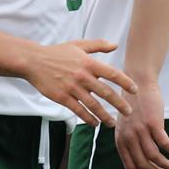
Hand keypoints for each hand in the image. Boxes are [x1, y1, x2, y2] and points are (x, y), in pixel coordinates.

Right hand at [22, 38, 136, 125]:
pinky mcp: (62, 97)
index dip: (125, 83)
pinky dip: (88, 118)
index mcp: (88, 63)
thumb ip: (98, 45)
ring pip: (93, 105)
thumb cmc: (56, 53)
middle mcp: (82, 76)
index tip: (134, 90)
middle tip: (128, 112)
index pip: (112, 74)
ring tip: (112, 123)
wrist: (33, 61)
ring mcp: (72, 87)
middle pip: (106, 93)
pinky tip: (95, 123)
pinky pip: (78, 110)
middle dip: (119, 104)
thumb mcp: (78, 45)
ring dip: (105, 116)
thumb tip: (115, 45)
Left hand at [115, 77, 168, 168]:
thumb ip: (129, 140)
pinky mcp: (153, 123)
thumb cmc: (133, 105)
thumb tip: (139, 159)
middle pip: (143, 165)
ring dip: (164, 164)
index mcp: (121, 140)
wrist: (138, 83)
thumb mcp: (125, 125)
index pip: (130, 166)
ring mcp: (140, 131)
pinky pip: (164, 143)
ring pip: (154, 157)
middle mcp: (129, 137)